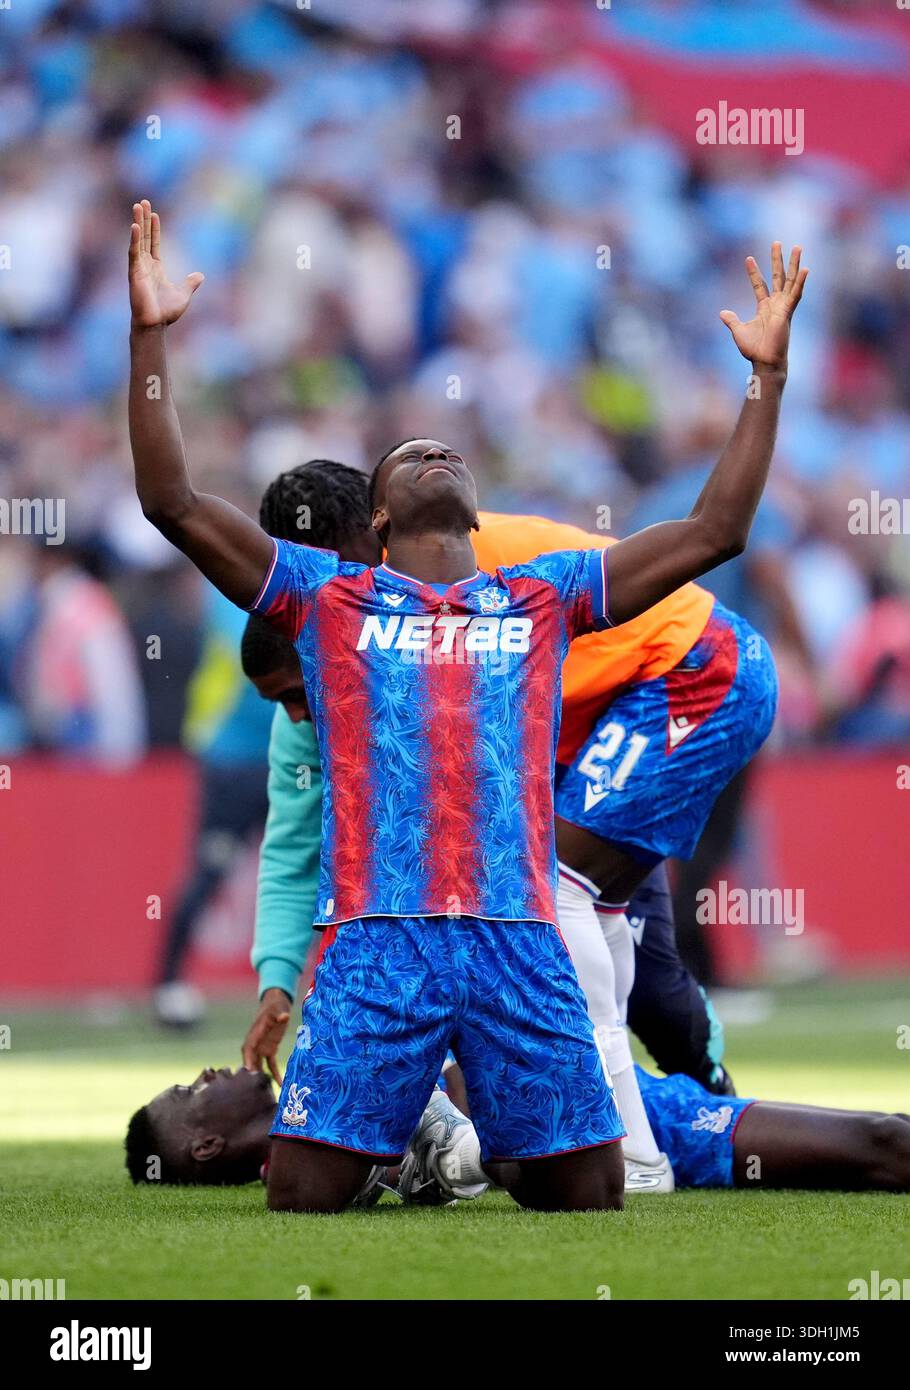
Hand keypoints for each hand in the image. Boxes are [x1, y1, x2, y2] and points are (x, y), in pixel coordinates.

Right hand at [128, 198, 203, 327]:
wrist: (155, 325)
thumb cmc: (166, 312)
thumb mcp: (183, 294)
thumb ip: (190, 283)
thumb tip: (200, 275)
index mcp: (155, 268)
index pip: (154, 243)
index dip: (155, 228)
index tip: (154, 214)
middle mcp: (145, 265)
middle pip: (145, 237)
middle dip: (144, 219)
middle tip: (142, 202)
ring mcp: (138, 267)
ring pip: (138, 240)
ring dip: (138, 222)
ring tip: (137, 206)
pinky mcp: (134, 272)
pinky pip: (134, 252)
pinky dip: (134, 239)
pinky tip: (135, 226)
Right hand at [241, 988, 291, 1085]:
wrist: (277, 1003)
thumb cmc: (276, 1005)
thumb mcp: (278, 1009)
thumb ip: (280, 1014)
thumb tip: (284, 1017)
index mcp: (255, 1035)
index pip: (248, 1050)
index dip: (247, 1061)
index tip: (248, 1074)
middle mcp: (255, 1044)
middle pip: (251, 1062)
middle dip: (252, 1076)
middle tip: (256, 1091)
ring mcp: (261, 1048)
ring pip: (259, 1066)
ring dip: (262, 1078)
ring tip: (267, 1094)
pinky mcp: (269, 1049)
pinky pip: (270, 1065)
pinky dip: (275, 1074)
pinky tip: (280, 1085)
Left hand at [720, 243, 807, 370]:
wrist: (764, 361)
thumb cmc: (754, 350)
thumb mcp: (738, 331)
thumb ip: (732, 320)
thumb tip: (722, 312)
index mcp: (764, 307)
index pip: (759, 285)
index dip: (754, 272)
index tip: (748, 258)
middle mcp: (776, 304)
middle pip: (778, 277)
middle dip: (777, 260)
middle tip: (777, 242)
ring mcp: (783, 307)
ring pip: (791, 281)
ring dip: (794, 264)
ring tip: (797, 247)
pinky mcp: (788, 312)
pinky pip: (796, 294)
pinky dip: (801, 282)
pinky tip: (805, 269)